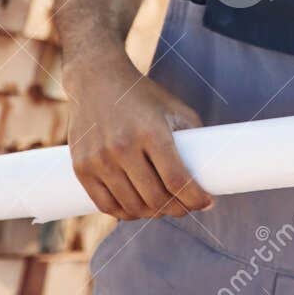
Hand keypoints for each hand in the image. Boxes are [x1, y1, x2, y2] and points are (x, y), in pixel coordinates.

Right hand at [65, 56, 213, 220]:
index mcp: (151, 132)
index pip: (177, 180)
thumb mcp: (174, 109)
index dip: (195, 198)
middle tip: (186, 207)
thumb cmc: (143, 96)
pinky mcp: (81, 167)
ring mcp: (99, 159)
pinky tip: (138, 210)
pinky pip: (106, 205)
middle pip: (156, 198)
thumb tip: (212, 172)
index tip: (206, 202)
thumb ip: (193, 137)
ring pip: (132, 206)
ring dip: (153, 214)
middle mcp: (123, 147)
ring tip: (164, 208)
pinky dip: (125, 213)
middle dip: (177, 209)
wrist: (96, 80)